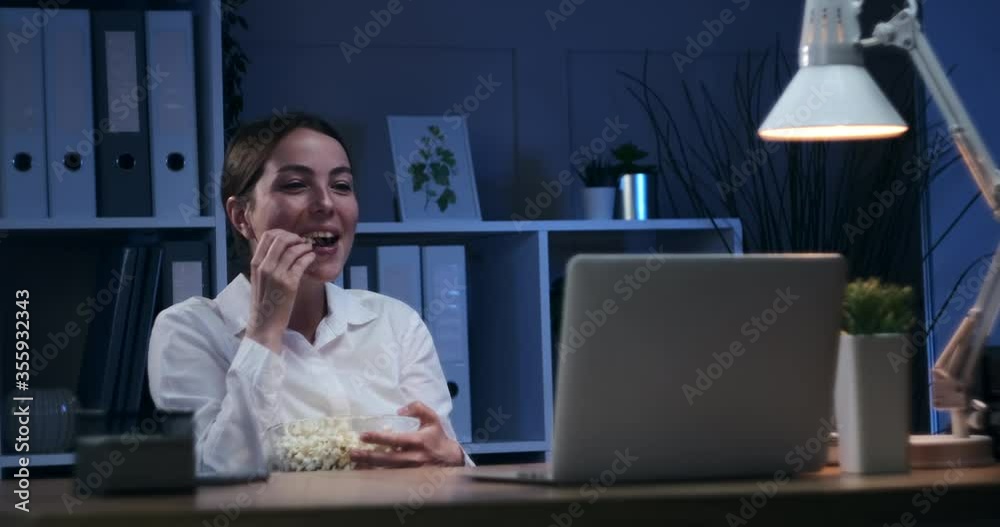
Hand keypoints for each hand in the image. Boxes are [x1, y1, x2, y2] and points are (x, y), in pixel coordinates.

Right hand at [245, 229, 315, 351]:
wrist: (264, 324)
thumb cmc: (264, 302)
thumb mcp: (259, 279)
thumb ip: (266, 263)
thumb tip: (279, 248)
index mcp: (255, 264)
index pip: (268, 236)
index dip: (283, 233)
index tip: (292, 238)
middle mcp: (264, 267)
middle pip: (282, 239)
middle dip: (295, 237)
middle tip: (303, 242)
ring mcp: (276, 275)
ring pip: (294, 249)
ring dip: (305, 246)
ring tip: (309, 249)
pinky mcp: (289, 284)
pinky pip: (302, 262)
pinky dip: (309, 257)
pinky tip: (312, 258)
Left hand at [350, 402, 465, 468]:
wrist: (450, 459)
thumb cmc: (437, 437)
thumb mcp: (432, 418)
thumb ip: (418, 408)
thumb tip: (399, 410)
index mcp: (418, 441)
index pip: (395, 439)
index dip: (378, 438)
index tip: (363, 435)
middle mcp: (413, 457)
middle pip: (387, 459)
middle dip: (368, 456)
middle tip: (352, 452)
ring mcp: (411, 470)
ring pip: (387, 471)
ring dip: (370, 467)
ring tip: (354, 463)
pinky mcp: (409, 478)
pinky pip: (390, 477)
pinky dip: (377, 475)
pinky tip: (365, 472)